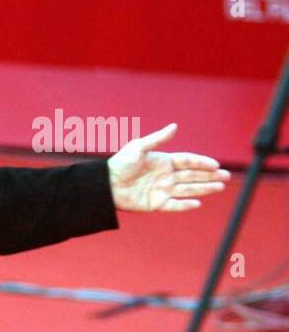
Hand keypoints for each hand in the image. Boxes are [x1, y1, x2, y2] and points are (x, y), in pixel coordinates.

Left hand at [106, 123, 229, 212]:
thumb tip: (175, 126)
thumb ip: (157, 139)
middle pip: (193, 175)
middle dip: (210, 176)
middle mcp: (167, 176)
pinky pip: (174, 205)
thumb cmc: (120, 164)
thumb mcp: (138, 148)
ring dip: (204, 188)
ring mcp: (163, 190)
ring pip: (188, 189)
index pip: (188, 161)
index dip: (202, 162)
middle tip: (226, 177)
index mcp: (164, 161)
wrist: (104, 184)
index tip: (215, 165)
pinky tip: (198, 202)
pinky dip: (185, 205)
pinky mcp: (156, 204)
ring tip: (220, 187)